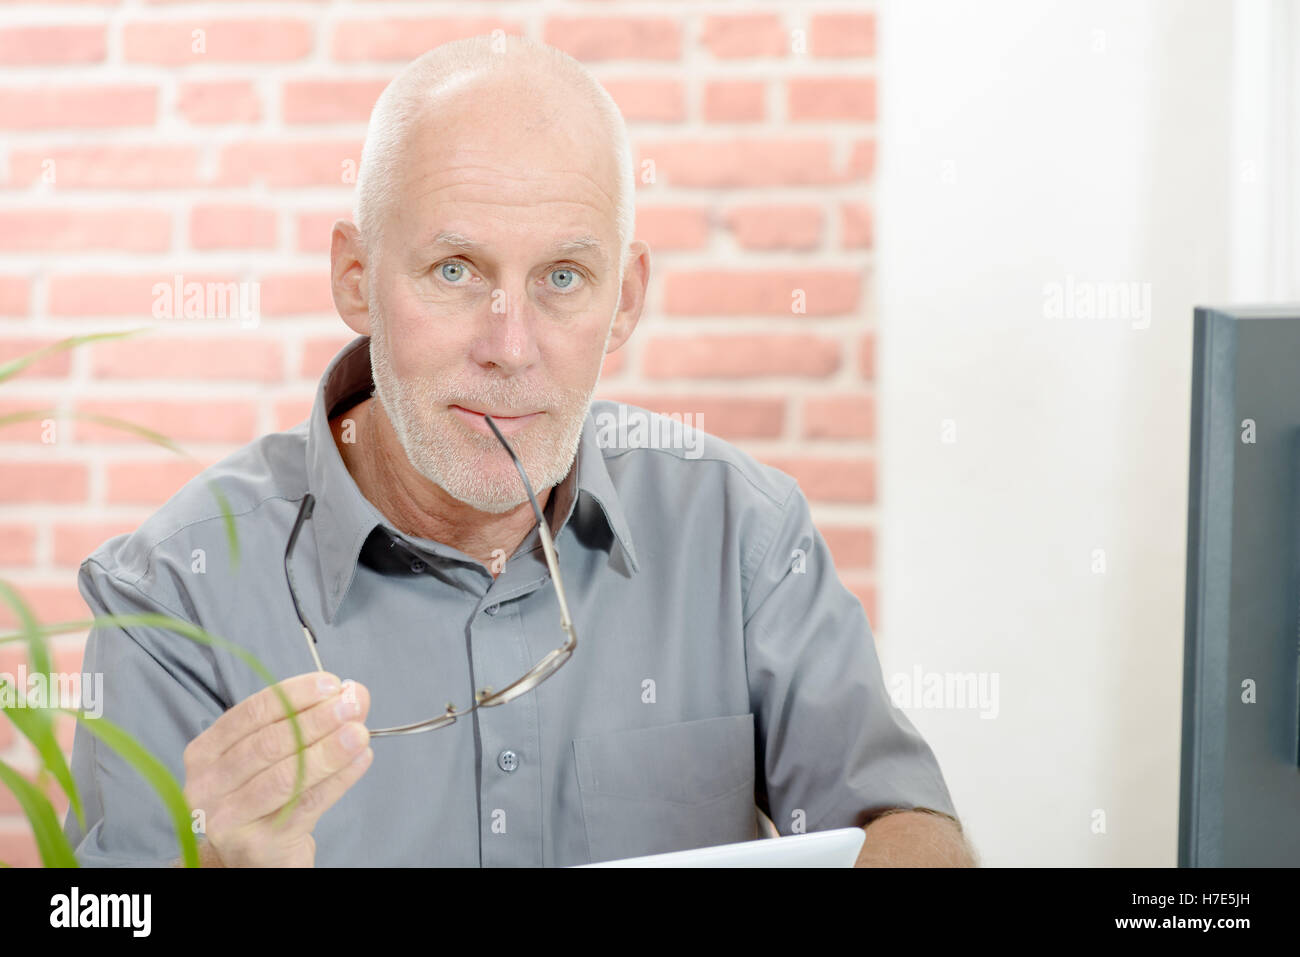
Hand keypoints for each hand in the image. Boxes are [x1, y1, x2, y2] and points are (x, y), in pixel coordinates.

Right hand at [181, 672, 371, 866]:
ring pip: (285, 777)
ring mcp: (226, 818)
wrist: (255, 856)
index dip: (294, 695)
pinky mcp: (255, 845)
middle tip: (352, 706)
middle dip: (316, 720)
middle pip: (268, 744)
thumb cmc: (266, 797)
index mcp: (206, 751)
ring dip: (328, 751)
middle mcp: (207, 784)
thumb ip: (315, 717)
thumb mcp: (280, 752)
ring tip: (360, 734)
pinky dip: (337, 780)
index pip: (251, 713)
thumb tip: (354, 692)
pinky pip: (304, 806)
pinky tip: (360, 762)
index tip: (332, 684)